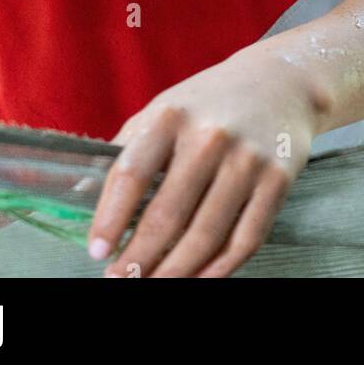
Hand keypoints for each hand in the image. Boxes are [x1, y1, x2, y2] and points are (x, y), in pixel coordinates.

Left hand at [87, 45, 323, 277]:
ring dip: (176, 271)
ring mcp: (247, 160)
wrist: (282, 80)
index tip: (97, 251)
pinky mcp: (278, 180)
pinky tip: (199, 279)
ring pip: (206, 235)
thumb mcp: (166, 107)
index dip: (111, 218)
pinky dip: (220, 269)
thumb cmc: (213, 100)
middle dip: (140, 258)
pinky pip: (246, 239)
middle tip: (121, 280)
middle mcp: (210, 137)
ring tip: (154, 285)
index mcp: (172, 115)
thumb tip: (81, 193)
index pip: (132, 174)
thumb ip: (128, 146)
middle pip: (168, 214)